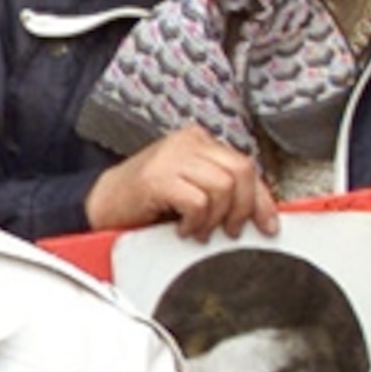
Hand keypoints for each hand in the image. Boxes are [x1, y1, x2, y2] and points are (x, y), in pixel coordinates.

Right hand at [82, 125, 279, 239]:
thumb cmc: (145, 200)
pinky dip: (195, 222)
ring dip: (215, 218)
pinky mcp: (157, 177)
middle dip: (242, 208)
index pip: (245, 165)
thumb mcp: (190, 189)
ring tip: (197, 228)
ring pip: (223, 186)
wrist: (102, 204)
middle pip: (241, 170)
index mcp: (199, 141)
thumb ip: (221, 191)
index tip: (268, 223)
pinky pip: (198, 201)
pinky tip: (182, 227)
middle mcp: (188, 142)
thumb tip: (258, 211)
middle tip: (229, 230)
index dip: (261, 198)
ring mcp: (171, 157)